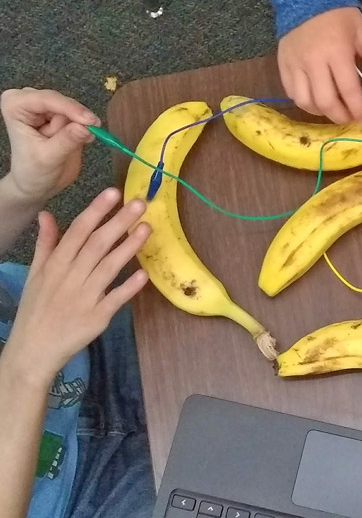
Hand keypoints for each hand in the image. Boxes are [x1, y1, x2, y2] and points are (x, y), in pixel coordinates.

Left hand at [1, 88, 99, 203]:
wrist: (37, 184)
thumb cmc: (34, 172)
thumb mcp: (49, 158)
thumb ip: (67, 141)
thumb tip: (86, 127)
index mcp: (15, 106)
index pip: (47, 99)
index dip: (70, 109)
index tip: (91, 122)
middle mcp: (29, 101)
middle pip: (63, 102)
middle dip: (73, 121)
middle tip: (76, 142)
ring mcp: (46, 107)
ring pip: (74, 110)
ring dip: (78, 128)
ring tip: (68, 146)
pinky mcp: (61, 115)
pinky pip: (81, 117)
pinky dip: (84, 130)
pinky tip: (82, 140)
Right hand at [3, 188, 149, 382]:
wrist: (33, 349)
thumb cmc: (37, 308)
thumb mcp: (36, 274)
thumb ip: (46, 244)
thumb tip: (47, 215)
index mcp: (55, 264)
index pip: (78, 231)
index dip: (97, 211)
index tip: (114, 193)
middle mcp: (70, 277)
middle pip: (98, 244)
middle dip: (119, 222)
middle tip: (140, 203)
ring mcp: (85, 297)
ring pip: (109, 267)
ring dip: (129, 247)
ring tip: (147, 228)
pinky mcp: (97, 317)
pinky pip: (115, 299)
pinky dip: (129, 287)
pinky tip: (144, 274)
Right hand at [277, 7, 361, 125]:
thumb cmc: (338, 15)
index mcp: (336, 52)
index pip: (348, 90)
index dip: (359, 110)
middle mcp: (313, 62)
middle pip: (325, 102)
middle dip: (341, 117)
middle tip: (351, 119)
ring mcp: (294, 65)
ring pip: (305, 102)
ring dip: (322, 113)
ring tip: (335, 110)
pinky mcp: (282, 65)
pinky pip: (291, 94)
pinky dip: (305, 103)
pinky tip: (317, 101)